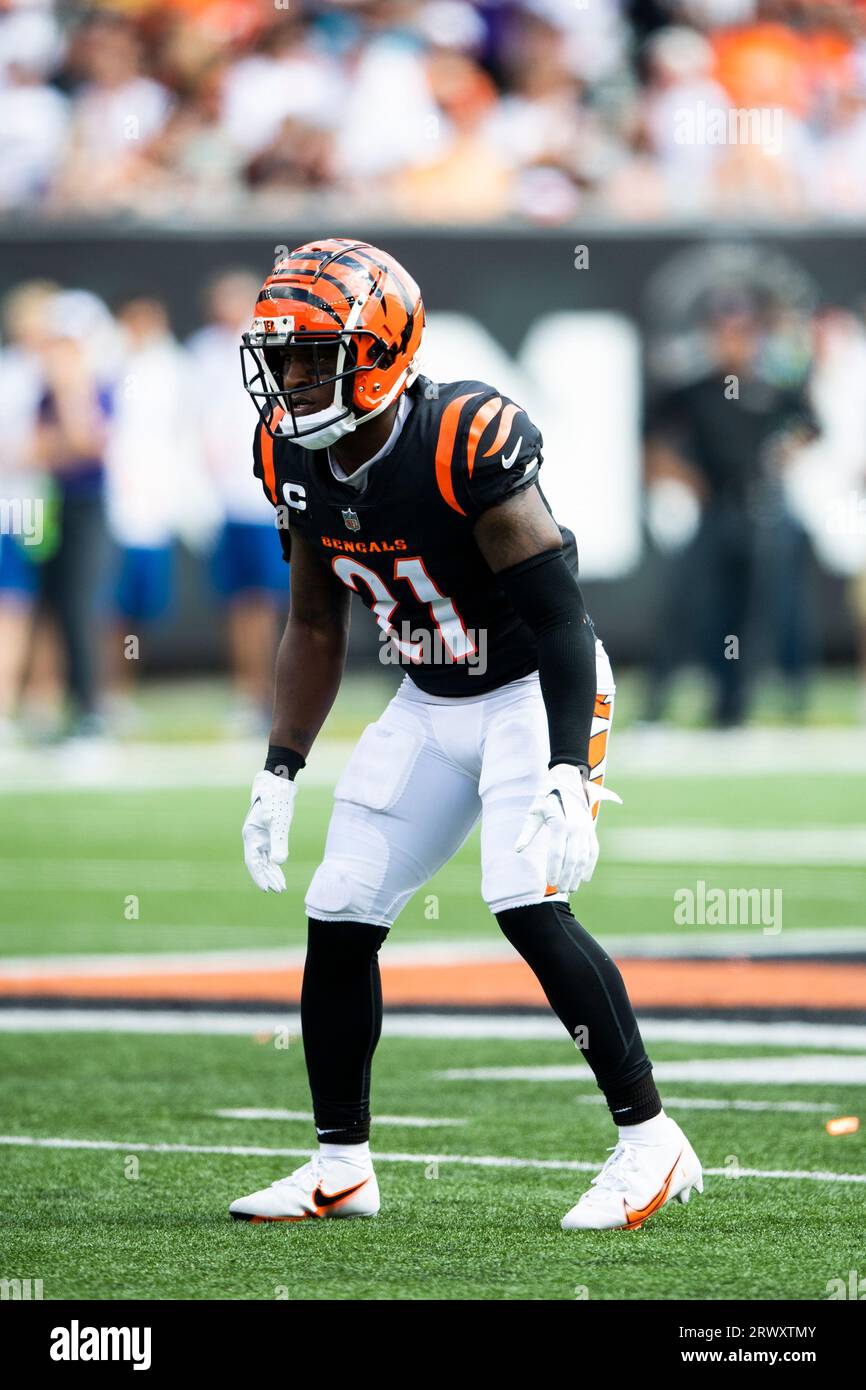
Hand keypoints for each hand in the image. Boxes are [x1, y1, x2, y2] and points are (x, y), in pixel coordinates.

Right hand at [242, 770, 296, 891]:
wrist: (277, 782)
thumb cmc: (276, 800)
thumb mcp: (279, 821)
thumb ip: (279, 841)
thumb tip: (279, 862)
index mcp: (251, 835)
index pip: (253, 862)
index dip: (259, 876)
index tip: (266, 888)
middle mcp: (253, 837)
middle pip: (258, 863)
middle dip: (268, 877)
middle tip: (279, 890)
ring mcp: (260, 835)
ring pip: (264, 859)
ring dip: (272, 872)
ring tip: (281, 886)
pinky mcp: (268, 832)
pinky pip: (269, 852)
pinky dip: (275, 863)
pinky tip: (280, 870)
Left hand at [515, 763, 621, 891]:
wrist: (568, 781)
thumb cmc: (546, 798)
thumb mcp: (534, 812)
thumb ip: (527, 832)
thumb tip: (517, 850)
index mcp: (559, 824)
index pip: (557, 853)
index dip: (553, 869)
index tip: (549, 882)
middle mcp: (575, 828)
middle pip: (572, 859)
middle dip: (566, 876)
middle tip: (560, 890)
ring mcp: (586, 829)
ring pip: (583, 857)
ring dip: (578, 875)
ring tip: (571, 888)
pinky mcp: (591, 830)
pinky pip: (593, 851)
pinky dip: (590, 865)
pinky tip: (585, 878)